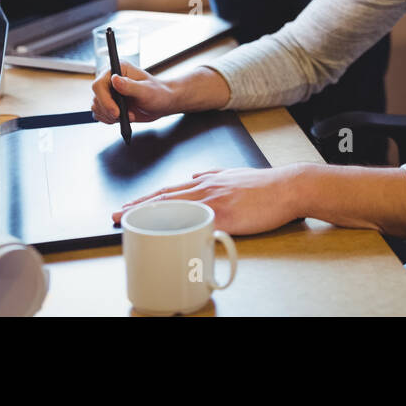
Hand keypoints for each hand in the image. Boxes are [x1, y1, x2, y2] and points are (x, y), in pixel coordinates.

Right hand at [91, 60, 181, 125]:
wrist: (162, 103)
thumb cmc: (158, 93)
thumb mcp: (146, 90)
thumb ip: (130, 86)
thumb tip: (115, 79)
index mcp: (118, 69)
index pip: (99, 84)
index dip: (105, 100)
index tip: (116, 112)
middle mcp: (110, 80)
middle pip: (96, 99)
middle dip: (110, 111)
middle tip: (125, 116)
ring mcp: (109, 93)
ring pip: (96, 108)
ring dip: (110, 117)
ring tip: (129, 115)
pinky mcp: (109, 104)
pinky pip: (100, 114)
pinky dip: (109, 120)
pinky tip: (124, 118)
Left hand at [112, 165, 302, 234]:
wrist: (288, 186)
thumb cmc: (265, 185)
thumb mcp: (234, 173)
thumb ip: (213, 175)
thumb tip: (196, 175)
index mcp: (207, 181)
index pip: (169, 189)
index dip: (146, 198)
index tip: (129, 204)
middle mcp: (205, 188)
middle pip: (164, 197)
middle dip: (137, 206)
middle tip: (116, 213)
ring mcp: (213, 201)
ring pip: (173, 206)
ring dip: (148, 214)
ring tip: (128, 220)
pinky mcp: (224, 214)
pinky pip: (195, 221)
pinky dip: (176, 225)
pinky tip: (163, 232)